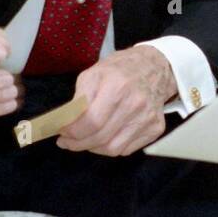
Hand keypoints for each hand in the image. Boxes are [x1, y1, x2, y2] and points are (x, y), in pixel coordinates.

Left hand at [56, 46, 176, 155]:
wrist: (153, 67)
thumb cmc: (119, 70)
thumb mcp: (92, 75)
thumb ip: (77, 101)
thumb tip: (64, 126)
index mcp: (117, 86)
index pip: (91, 122)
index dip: (72, 132)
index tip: (61, 133)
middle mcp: (135, 104)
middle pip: (100, 138)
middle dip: (78, 143)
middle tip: (68, 141)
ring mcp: (148, 118)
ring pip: (113, 149)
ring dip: (93, 148)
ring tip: (85, 139)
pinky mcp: (155, 128)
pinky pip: (126, 149)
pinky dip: (110, 147)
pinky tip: (105, 136)